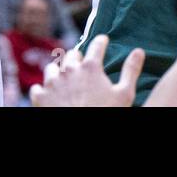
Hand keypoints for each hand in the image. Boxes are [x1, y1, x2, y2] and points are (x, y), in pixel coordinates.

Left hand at [29, 35, 144, 107]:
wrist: (81, 136)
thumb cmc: (105, 113)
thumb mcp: (124, 94)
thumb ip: (130, 71)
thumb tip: (139, 51)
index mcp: (90, 67)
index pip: (97, 44)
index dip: (101, 41)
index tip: (103, 40)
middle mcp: (69, 70)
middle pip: (73, 54)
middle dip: (79, 57)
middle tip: (83, 65)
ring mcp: (52, 83)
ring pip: (52, 68)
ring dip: (58, 72)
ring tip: (64, 80)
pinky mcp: (40, 97)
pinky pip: (37, 87)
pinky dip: (43, 90)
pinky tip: (49, 95)